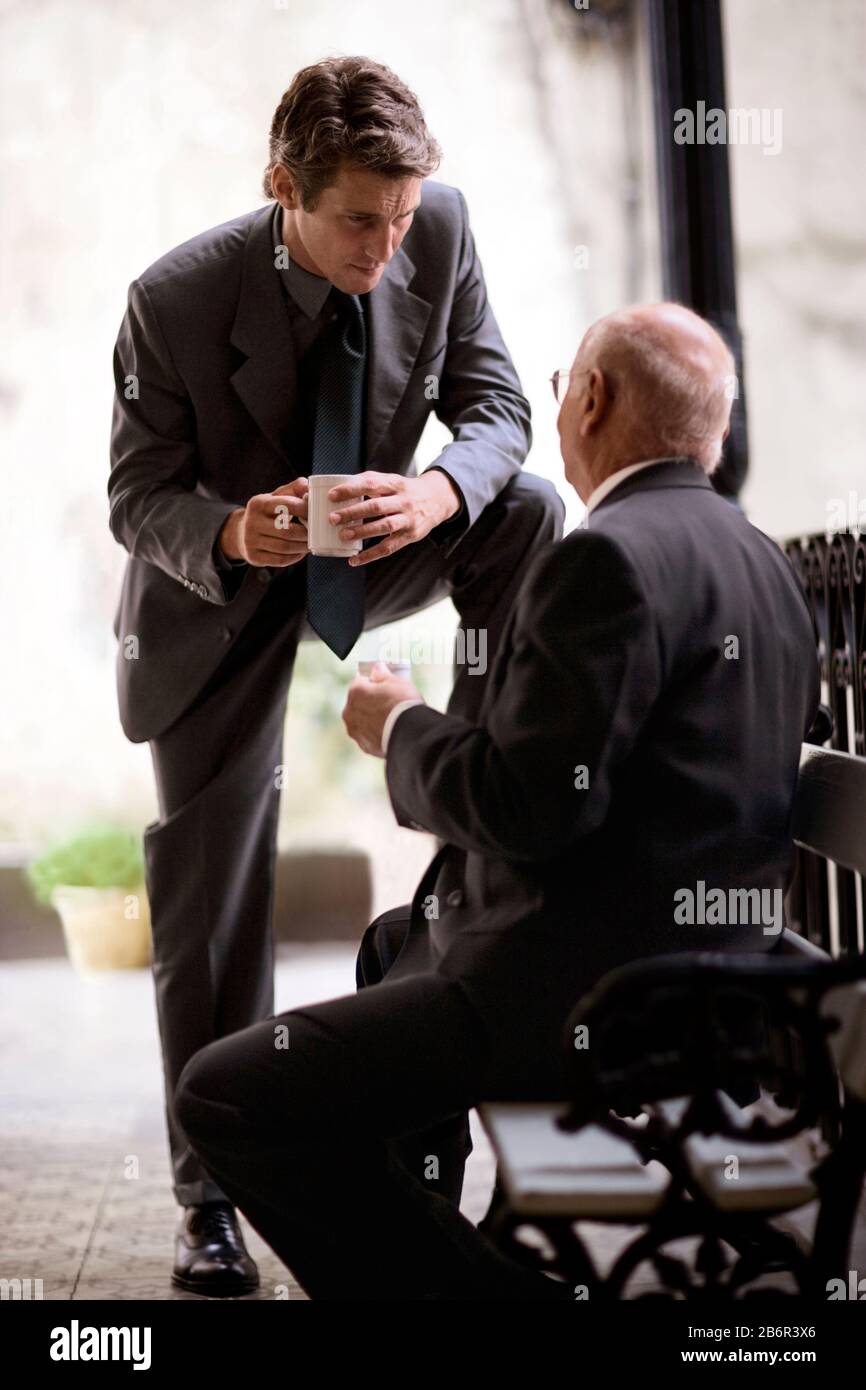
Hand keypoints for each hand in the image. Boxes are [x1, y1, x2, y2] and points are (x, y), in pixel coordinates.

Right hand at [219, 478, 309, 566]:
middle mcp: (252, 522)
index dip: (306, 509)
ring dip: (302, 547)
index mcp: (258, 503)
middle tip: (317, 533)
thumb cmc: (267, 513)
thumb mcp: (276, 497)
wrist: (241, 533)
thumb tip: (309, 487)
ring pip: (285, 547)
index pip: (288, 505)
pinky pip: (280, 560)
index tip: (316, 514)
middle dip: (306, 533)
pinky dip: (294, 557)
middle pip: (287, 531)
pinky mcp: (254, 557)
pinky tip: (300, 552)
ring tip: (311, 543)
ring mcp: (251, 541)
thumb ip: (294, 489)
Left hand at [327, 470, 460, 566]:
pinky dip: (371, 555)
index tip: (332, 495)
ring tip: (343, 535)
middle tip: (333, 518)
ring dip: (362, 531)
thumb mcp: (392, 480)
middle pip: (376, 506)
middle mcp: (403, 500)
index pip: (371, 484)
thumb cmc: (406, 490)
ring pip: (384, 526)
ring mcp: (408, 519)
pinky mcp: (410, 535)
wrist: (437, 499)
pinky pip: (389, 547)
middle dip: (353, 512)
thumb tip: (339, 487)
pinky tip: (355, 560)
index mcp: (394, 483)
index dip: (351, 489)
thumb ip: (370, 482)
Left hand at [342, 663, 424, 756]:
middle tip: (389, 703)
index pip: (361, 681)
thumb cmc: (402, 703)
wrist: (409, 733)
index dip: (374, 682)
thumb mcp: (395, 681)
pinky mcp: (364, 745)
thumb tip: (376, 668)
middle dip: (371, 702)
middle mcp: (349, 711)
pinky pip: (369, 736)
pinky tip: (390, 732)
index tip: (385, 685)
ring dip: (372, 719)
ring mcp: (355, 730)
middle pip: (359, 702)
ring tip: (391, 719)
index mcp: (355, 691)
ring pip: (362, 721)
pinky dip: (376, 734)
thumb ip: (382, 673)